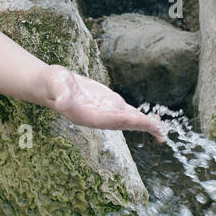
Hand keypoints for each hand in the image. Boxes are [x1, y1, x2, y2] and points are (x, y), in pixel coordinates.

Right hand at [43, 65, 165, 141]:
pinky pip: (129, 113)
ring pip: (128, 121)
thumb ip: (60, 94)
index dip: (121, 119)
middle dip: (140, 125)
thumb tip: (61, 103)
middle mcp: (98, 117)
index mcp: (85, 115)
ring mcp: (106, 112)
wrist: (53, 84)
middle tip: (158, 129)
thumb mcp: (56, 84)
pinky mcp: (111, 105)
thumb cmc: (53, 83)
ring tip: (163, 132)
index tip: (136, 119)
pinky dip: (142, 118)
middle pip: (122, 123)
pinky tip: (155, 123)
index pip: (106, 119)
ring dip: (145, 126)